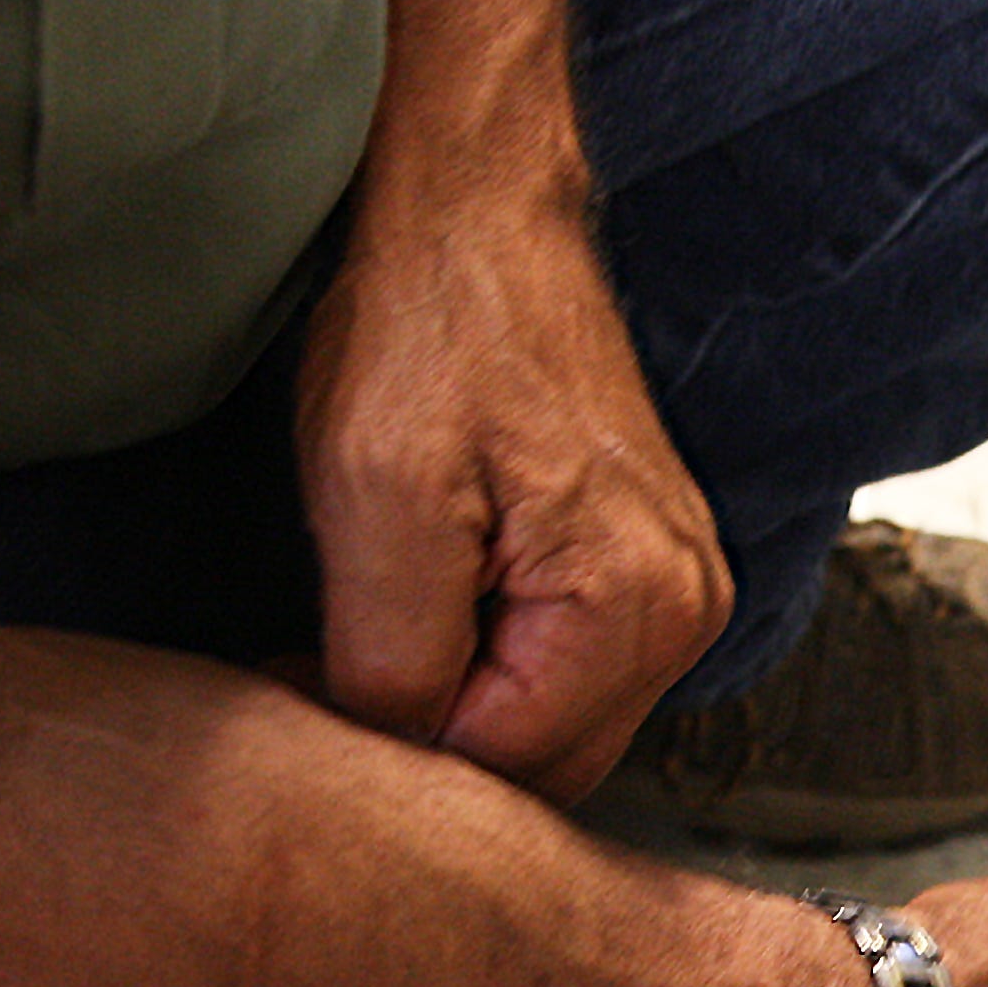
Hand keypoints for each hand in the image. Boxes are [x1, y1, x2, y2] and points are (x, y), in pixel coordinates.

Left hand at [294, 192, 730, 799]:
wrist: (478, 222)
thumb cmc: (428, 333)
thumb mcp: (375, 502)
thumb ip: (391, 662)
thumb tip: (391, 759)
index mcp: (633, 603)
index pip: (502, 763)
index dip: (388, 744)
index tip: (301, 674)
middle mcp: (685, 611)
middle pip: (546, 764)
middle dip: (434, 737)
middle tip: (326, 659)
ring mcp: (680, 592)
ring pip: (557, 730)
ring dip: (463, 707)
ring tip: (378, 621)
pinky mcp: (654, 571)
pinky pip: (574, 676)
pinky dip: (496, 671)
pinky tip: (433, 607)